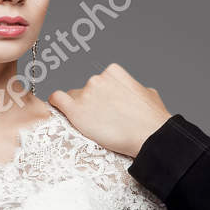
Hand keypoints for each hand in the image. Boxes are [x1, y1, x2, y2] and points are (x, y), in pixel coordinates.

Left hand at [48, 63, 170, 157]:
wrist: (150, 136)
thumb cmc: (153, 118)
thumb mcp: (147, 93)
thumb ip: (132, 88)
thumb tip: (130, 92)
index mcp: (113, 72)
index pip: (98, 82)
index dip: (100, 97)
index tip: (105, 109)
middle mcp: (97, 79)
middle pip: (84, 91)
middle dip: (90, 104)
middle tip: (100, 121)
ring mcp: (85, 94)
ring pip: (72, 98)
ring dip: (79, 109)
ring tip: (92, 126)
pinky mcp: (76, 111)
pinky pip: (57, 100)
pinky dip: (56, 104)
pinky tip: (59, 111)